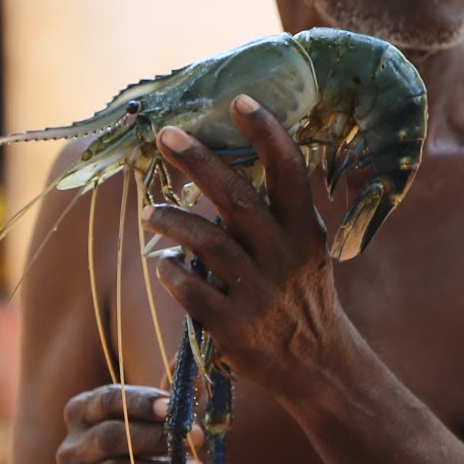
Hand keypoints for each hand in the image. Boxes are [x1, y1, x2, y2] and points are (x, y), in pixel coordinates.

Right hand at [56, 384, 202, 463]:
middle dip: (157, 437)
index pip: (107, 400)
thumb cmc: (148, 455)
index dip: (141, 402)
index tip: (172, 407)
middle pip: (111, 437)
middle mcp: (71, 448)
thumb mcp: (160, 423)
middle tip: (196, 439)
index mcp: (83, 414)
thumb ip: (173, 397)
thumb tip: (191, 365)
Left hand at [142, 95, 347, 397]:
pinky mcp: (234, 328)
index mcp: (305, 230)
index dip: (267, 133)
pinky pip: (192, 291)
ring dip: (171, 221)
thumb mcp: (304, 248)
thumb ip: (271, 213)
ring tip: (149, 212)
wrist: (315, 363)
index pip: (291, 172)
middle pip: (237, 199)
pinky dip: (172, 273)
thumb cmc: (299, 292)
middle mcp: (285, 256)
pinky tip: (164, 264)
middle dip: (199, 162)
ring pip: (207, 244)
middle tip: (166, 135)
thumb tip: (216, 164)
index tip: (239, 100)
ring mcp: (259, 293)